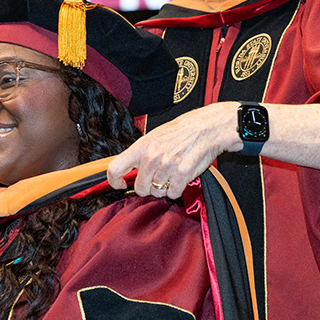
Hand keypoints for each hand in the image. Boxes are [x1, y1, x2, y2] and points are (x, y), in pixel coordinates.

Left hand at [107, 102, 239, 198]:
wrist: (206, 127)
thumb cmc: (180, 132)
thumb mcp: (153, 137)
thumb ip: (140, 154)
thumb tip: (125, 169)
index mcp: (141, 147)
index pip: (115, 168)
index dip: (114, 181)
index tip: (119, 184)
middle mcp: (152, 156)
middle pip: (140, 188)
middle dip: (147, 188)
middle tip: (157, 178)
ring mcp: (167, 165)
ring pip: (157, 192)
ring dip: (164, 188)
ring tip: (171, 175)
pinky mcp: (182, 173)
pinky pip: (173, 193)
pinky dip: (176, 190)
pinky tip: (180, 179)